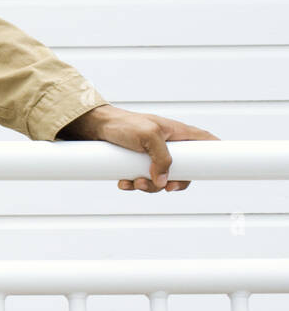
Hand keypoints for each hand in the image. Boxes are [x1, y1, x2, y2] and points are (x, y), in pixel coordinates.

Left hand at [56, 104, 218, 191]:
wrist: (95, 126)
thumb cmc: (123, 124)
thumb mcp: (147, 136)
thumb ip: (161, 158)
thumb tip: (164, 182)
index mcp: (179, 134)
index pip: (207, 142)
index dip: (215, 156)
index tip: (212, 170)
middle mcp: (170, 146)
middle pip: (185, 172)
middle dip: (173, 183)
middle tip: (163, 187)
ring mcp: (155, 156)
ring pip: (162, 180)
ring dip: (149, 186)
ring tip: (133, 183)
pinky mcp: (140, 163)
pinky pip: (144, 180)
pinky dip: (134, 184)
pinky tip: (123, 183)